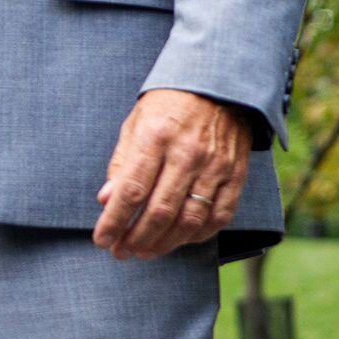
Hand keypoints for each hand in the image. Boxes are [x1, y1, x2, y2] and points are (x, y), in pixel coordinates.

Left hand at [92, 89, 251, 259]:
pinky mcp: (237, 175)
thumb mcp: (135, 124)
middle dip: (136, 239)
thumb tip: (106, 201)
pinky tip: (179, 240)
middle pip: (160, 211)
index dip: (114, 221)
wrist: (219, 85)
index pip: (131, 191)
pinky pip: (220, 216)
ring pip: (190, 220)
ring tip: (145, 252)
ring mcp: (215, 167)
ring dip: (165, 243)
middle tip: (121, 253)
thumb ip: (121, 164)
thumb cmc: (168, 105)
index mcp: (155, 137)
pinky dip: (198, 235)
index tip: (102, 240)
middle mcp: (187, 154)